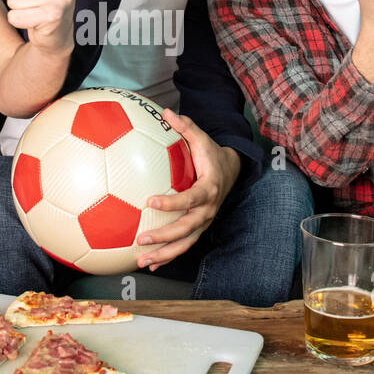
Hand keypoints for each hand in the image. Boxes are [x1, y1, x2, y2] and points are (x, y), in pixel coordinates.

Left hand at [134, 109, 240, 270]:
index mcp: (209, 189)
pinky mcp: (199, 228)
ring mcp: (204, 222)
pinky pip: (183, 245)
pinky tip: (149, 263)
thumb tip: (166, 111)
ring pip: (185, 243)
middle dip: (164, 237)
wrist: (232, 170)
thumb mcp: (202, 139)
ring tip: (141, 261)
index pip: (190, 199)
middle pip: (186, 228)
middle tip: (141, 239)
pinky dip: (167, 256)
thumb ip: (185, 127)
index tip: (151, 201)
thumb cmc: (212, 154)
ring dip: (164, 254)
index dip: (172, 202)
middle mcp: (208, 210)